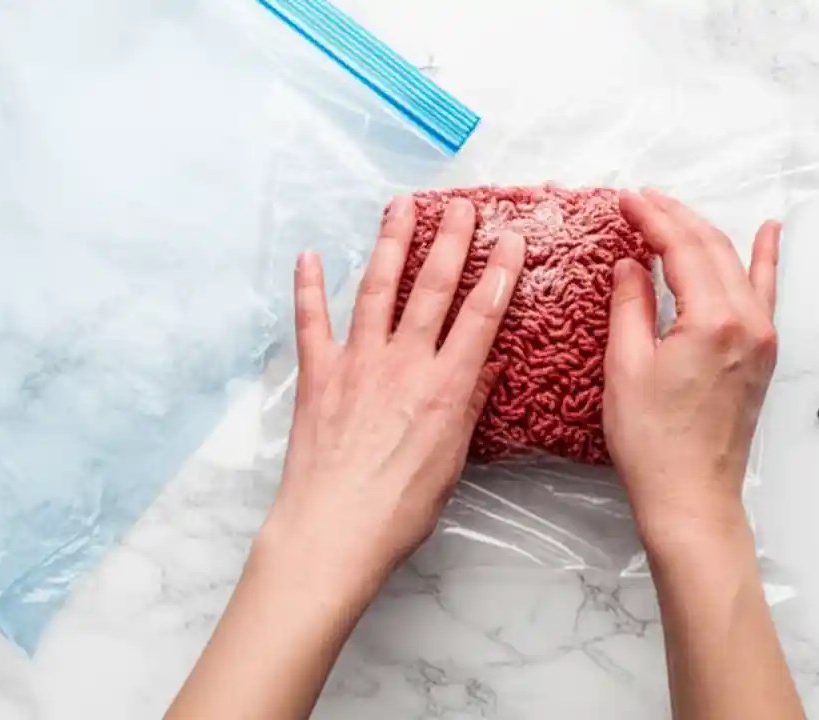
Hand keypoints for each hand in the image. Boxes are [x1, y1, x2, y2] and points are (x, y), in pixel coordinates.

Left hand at [260, 196, 525, 585]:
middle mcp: (403, 363)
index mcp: (445, 386)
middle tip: (459, 205)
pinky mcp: (317, 375)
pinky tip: (309, 256)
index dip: (499, 273)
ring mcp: (357, 363)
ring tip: (399, 207)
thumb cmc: (400, 509)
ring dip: (390, 244)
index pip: (481, 316)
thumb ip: (468, 407)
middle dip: (449, 241)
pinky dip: (308, 287)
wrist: (333, 530)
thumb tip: (484, 365)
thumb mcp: (452, 461)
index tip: (511, 239)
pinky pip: (311, 322)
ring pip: (377, 290)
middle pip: (432, 289)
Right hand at [603, 189, 779, 547]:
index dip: (652, 219)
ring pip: (736, 266)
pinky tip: (770, 235)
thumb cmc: (655, 445)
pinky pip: (765, 294)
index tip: (626, 201)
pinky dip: (764, 261)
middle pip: (712, 250)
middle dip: (675, 218)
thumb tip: (632, 265)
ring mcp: (761, 340)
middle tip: (642, 201)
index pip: (682, 249)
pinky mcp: (762, 357)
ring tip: (678, 211)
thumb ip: (630, 306)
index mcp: (712, 322)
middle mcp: (748, 324)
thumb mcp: (625, 367)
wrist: (691, 497)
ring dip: (706, 234)